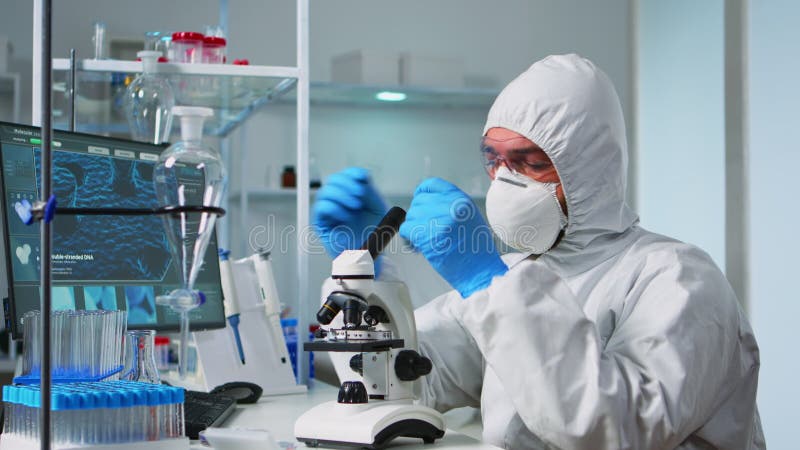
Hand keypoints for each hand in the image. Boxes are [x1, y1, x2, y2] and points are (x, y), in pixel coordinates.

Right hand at [313, 167, 387, 257]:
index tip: (362, 177)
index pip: (346, 175)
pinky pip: (321, 208)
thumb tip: (361, 177)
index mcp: (351, 193)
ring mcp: (329, 211)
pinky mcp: (321, 223)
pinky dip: (334, 208)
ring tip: (355, 206)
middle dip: (347, 183)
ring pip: (325, 191)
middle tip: (360, 194)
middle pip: (334, 180)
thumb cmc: (373, 233)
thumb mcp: (377, 208)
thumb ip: (370, 191)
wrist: (369, 254)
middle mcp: (338, 200)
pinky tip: (346, 215)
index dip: (352, 173)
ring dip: (341, 195)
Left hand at [399, 178, 507, 297]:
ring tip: (423, 242)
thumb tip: (428, 204)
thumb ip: (451, 207)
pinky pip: (406, 229)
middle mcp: (449, 205)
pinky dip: (409, 239)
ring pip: (410, 216)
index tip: (420, 203)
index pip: (432, 184)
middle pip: (418, 202)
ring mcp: (437, 220)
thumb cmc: (477, 250)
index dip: (422, 193)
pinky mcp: (426, 235)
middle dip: (418, 217)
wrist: (481, 271)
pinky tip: (418, 247)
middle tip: (424, 231)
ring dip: (413, 230)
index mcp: (460, 199)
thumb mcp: (470, 217)